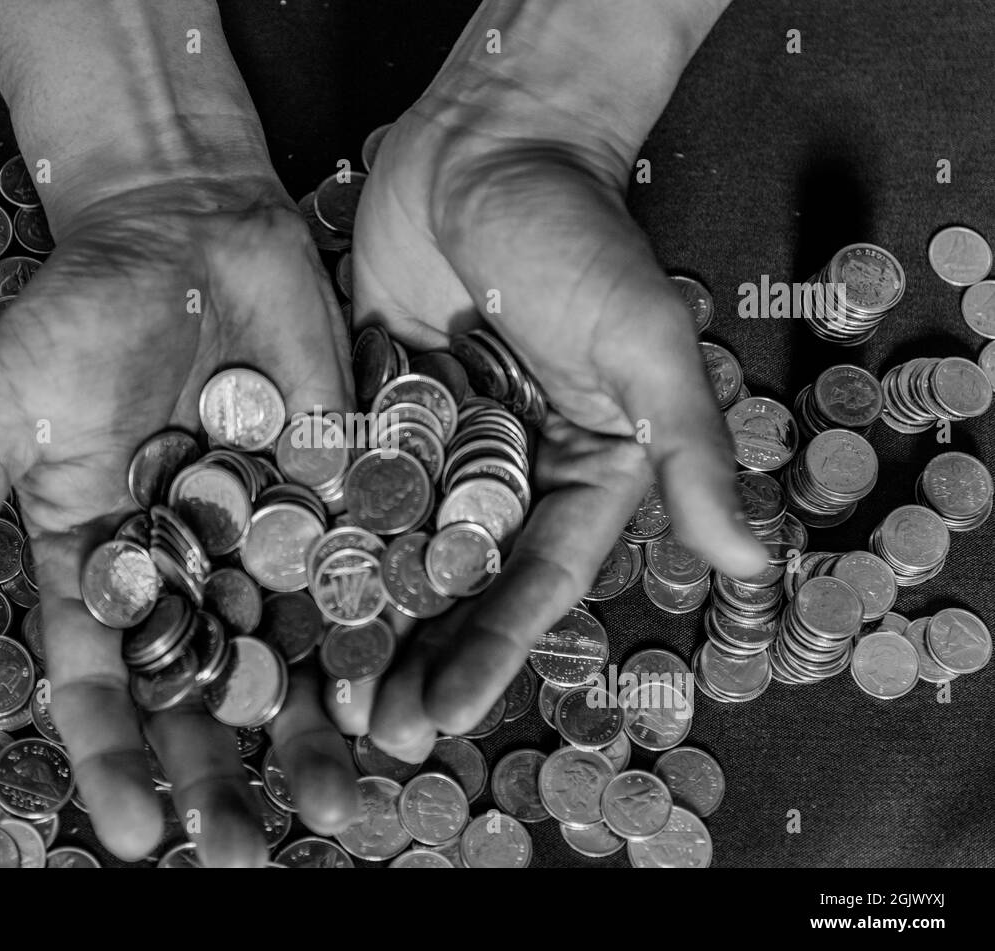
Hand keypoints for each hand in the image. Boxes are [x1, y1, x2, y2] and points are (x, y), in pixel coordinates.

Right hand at [0, 175, 359, 864]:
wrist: (184, 225)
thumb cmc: (76, 313)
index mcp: (98, 562)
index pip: (103, 682)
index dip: (115, 760)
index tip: (135, 834)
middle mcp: (184, 568)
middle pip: (204, 692)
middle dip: (220, 775)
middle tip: (243, 854)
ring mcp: (264, 536)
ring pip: (287, 656)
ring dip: (309, 733)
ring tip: (336, 807)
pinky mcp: (335, 495)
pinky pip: (358, 578)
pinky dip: (377, 639)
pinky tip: (398, 703)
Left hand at [343, 96, 767, 759]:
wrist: (484, 140)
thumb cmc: (577, 234)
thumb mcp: (642, 340)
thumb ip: (691, 447)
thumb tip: (754, 561)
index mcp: (580, 472)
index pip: (532, 583)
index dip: (491, 653)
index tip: (448, 713)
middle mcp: (505, 472)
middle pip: (454, 584)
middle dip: (415, 657)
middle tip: (369, 731)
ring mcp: (430, 444)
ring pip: (389, 549)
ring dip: (357, 617)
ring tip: (316, 690)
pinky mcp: (369, 408)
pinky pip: (339, 486)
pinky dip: (311, 538)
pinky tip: (274, 590)